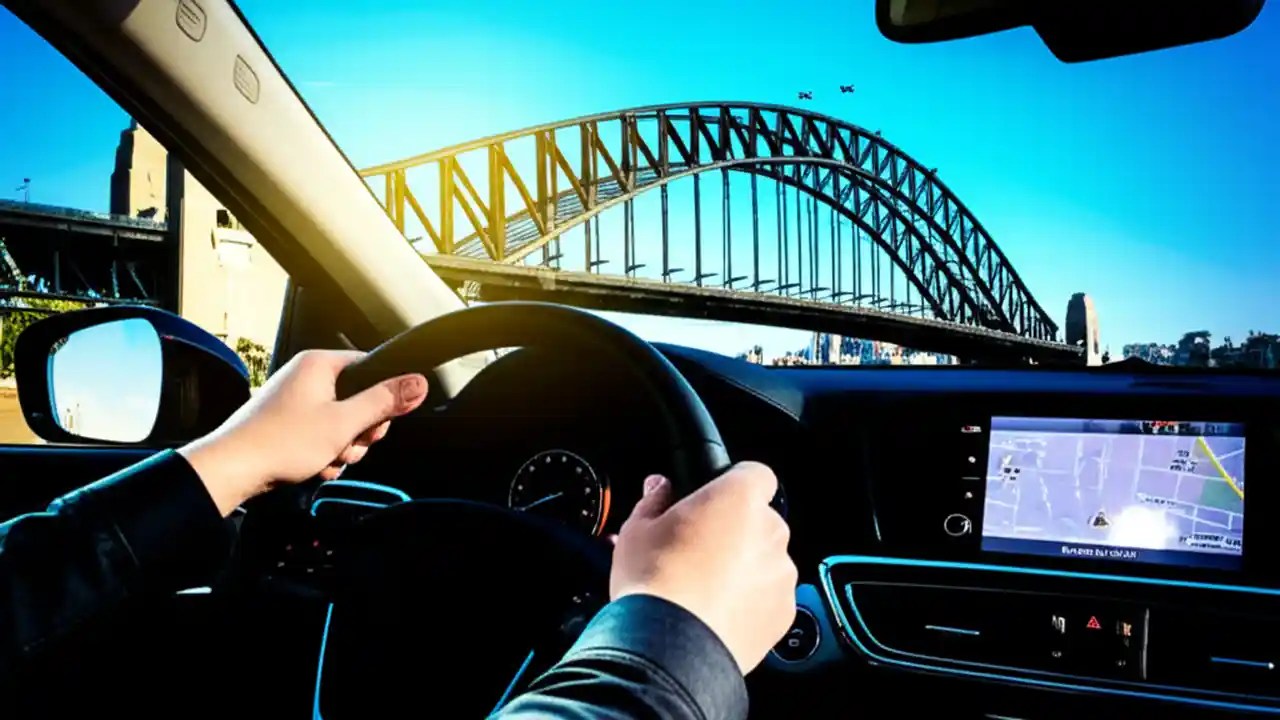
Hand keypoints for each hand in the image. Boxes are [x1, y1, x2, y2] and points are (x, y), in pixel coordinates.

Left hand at [179, 350, 427, 515]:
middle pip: (359, 401)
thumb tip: (418, 382)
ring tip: (325, 458)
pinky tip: (314, 465)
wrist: (233, 469)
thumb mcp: (344, 422)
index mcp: (319, 365)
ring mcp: (296, 401)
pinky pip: (323, 435)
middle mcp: (307, 377)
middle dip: (359, 431)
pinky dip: (324, 453)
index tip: (377, 422)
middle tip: (347, 443)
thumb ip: (384, 401)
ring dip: (343, 447)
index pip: (370, 369)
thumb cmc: (281, 442)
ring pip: (343, 423)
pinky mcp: (289, 424)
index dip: (381, 399)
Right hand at [609, 462, 796, 673]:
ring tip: (705, 586)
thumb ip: (654, 501)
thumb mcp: (638, 529)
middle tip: (698, 548)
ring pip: (766, 560)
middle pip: (759, 520)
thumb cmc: (656, 582)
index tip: (710, 499)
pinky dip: (751, 601)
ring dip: (744, 566)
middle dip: (735, 530)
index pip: (753, 473)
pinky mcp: (783, 612)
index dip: (731, 484)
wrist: (671, 646)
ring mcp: (781, 574)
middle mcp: (769, 531)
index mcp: (738, 497)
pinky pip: (770, 596)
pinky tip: (717, 611)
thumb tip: (658, 488)